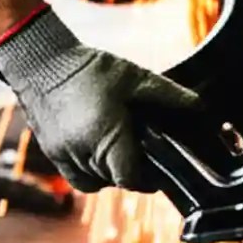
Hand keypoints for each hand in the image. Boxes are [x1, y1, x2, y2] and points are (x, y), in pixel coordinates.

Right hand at [0, 6, 202, 191]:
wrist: (41, 61)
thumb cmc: (91, 68)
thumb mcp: (136, 77)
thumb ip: (170, 94)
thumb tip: (201, 106)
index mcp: (105, 137)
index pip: (131, 179)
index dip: (150, 180)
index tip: (161, 170)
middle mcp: (82, 152)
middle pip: (115, 180)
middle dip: (133, 171)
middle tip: (145, 151)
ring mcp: (62, 155)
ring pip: (95, 182)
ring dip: (111, 172)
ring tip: (123, 148)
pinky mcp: (50, 153)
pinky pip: (76, 178)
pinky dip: (91, 172)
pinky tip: (101, 151)